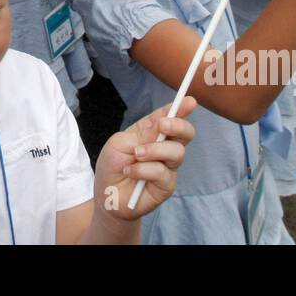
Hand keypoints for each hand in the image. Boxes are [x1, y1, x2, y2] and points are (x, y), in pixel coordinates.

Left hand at [94, 99, 196, 220]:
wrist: (106, 195)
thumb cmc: (112, 166)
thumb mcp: (120, 143)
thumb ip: (142, 133)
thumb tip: (162, 125)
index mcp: (151, 132)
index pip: (168, 116)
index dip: (180, 108)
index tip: (189, 101)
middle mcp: (164, 147)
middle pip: (185, 133)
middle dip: (178, 125)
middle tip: (163, 125)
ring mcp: (167, 166)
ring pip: (177, 152)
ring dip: (154, 150)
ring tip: (136, 155)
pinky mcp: (167, 185)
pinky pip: (162, 172)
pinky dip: (143, 170)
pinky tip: (130, 172)